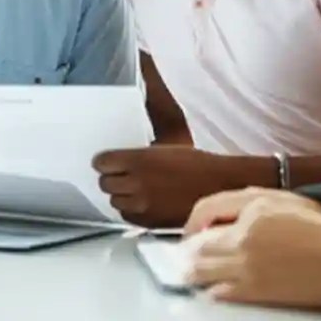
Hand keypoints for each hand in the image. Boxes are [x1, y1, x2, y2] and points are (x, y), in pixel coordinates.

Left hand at [92, 147, 270, 227]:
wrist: (219, 190)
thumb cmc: (198, 164)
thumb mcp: (172, 140)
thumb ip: (151, 131)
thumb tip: (148, 98)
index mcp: (139, 158)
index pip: (101, 162)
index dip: (105, 162)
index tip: (110, 161)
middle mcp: (136, 182)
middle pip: (104, 183)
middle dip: (113, 179)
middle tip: (125, 175)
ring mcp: (141, 204)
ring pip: (114, 201)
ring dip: (121, 195)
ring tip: (137, 189)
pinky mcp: (148, 222)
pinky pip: (126, 216)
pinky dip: (131, 211)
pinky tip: (144, 203)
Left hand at [186, 195, 320, 310]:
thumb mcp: (287, 200)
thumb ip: (251, 202)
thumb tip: (222, 215)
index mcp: (252, 209)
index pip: (205, 209)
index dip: (193, 220)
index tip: (192, 230)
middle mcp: (243, 237)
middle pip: (197, 243)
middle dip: (189, 249)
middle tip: (187, 254)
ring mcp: (247, 267)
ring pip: (201, 269)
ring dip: (193, 270)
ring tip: (192, 273)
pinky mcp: (254, 292)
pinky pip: (219, 293)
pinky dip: (211, 290)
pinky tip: (212, 290)